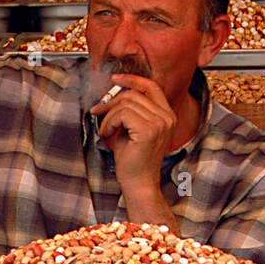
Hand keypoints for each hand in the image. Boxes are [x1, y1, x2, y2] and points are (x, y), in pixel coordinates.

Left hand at [92, 73, 176, 199]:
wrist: (138, 184)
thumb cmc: (132, 161)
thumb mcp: (130, 130)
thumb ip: (127, 112)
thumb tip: (110, 96)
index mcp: (167, 115)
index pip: (151, 86)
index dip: (132, 79)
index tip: (114, 79)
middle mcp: (167, 117)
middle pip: (134, 94)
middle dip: (111, 101)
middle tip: (97, 111)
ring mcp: (160, 123)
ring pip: (126, 103)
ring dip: (109, 116)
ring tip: (105, 130)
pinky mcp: (148, 131)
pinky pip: (122, 114)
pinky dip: (110, 122)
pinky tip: (107, 134)